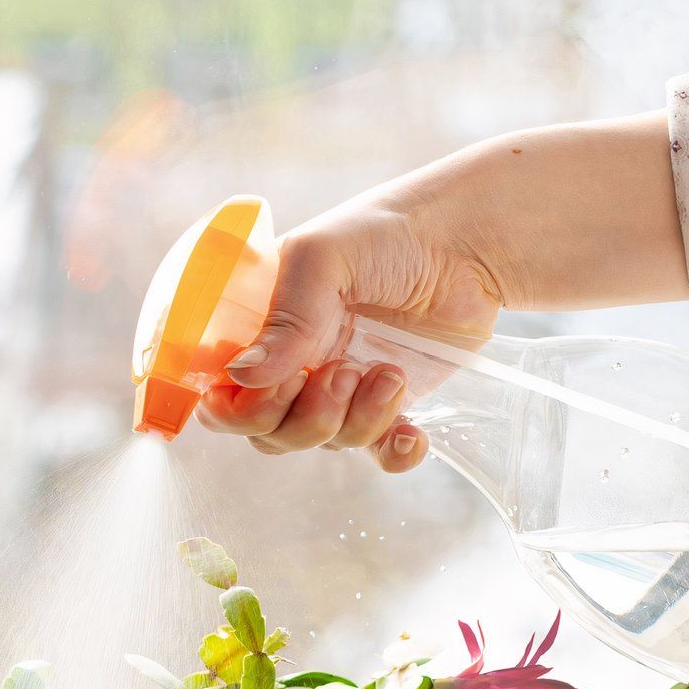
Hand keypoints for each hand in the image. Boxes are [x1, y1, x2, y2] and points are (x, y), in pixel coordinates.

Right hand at [198, 173, 500, 472]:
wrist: (466, 240)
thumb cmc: (387, 233)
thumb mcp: (323, 258)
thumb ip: (286, 317)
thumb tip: (244, 377)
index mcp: (263, 330)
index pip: (222, 394)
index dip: (234, 411)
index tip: (272, 391)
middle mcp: (295, 365)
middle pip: (269, 433)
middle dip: (305, 416)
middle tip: (341, 372)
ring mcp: (342, 389)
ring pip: (324, 443)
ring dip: (357, 420)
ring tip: (389, 372)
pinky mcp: (389, 406)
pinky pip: (379, 455)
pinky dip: (394, 453)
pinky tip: (412, 431)